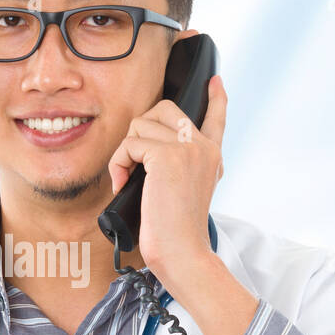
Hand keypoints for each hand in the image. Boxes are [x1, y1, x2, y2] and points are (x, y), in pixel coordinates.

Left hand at [107, 69, 226, 285]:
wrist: (183, 253)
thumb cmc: (175, 232)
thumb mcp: (184, 193)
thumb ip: (177, 167)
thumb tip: (147, 151)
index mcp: (212, 156)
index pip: (216, 117)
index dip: (216, 98)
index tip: (216, 82)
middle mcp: (204, 147)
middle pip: (163, 109)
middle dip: (139, 131)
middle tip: (134, 163)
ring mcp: (188, 148)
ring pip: (141, 125)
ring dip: (125, 152)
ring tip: (128, 179)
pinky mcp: (168, 156)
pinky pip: (130, 144)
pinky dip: (118, 164)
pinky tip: (122, 184)